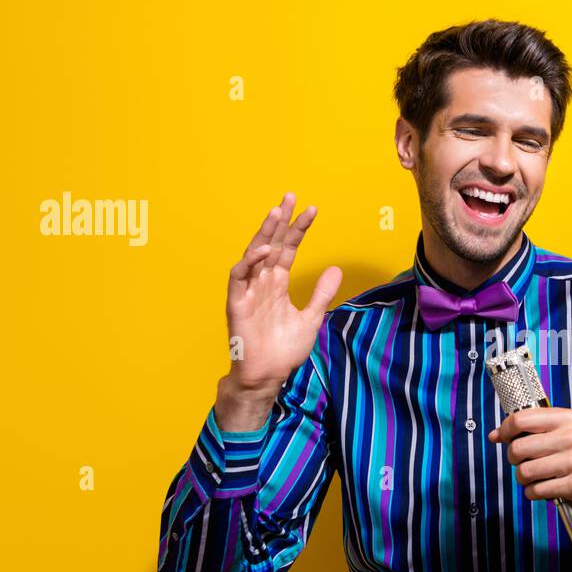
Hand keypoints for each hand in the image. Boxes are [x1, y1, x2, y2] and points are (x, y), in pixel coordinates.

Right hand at [225, 192, 342, 395]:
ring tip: (276, 212)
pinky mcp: (237, 303)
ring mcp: (249, 291)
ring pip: (254, 254)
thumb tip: (335, 268)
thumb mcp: (311, 318)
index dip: (298, 230)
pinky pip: (239, 277)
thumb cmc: (284, 350)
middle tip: (290, 196)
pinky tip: (263, 250)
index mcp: (278, 284)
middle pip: (271, 244)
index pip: (288, 249)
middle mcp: (263, 282)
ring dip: (264, 233)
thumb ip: (321, 293)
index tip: (312, 210)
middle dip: (280, 221)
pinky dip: (249, 262)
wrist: (267, 375)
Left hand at [488, 408, 571, 521]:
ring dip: (523, 479)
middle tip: (523, 463)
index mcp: (567, 418)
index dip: (505, 430)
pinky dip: (533, 493)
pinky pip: (536, 491)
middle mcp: (571, 437)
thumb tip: (495, 435)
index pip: (521, 419)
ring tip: (535, 478)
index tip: (503, 438)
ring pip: (525, 472)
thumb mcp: (566, 431)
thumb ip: (532, 429)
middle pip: (518, 448)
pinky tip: (543, 489)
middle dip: (514, 460)